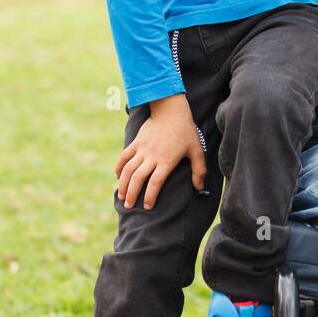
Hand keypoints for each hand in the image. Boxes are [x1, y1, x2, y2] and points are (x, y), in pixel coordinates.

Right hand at [114, 94, 206, 209]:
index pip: (155, 183)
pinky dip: (119, 167)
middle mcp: (152, 156)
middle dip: (132, 194)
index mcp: (167, 160)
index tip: (147, 207)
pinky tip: (117, 176)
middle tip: (129, 206)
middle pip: (137, 179)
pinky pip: (124, 156)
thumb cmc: (186, 131)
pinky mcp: (136, 142)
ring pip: (128, 169)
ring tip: (122, 196)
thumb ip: (199, 170)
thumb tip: (199, 188)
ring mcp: (142, 149)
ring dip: (123, 184)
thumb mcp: (197, 150)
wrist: (171, 110)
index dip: (150, 196)